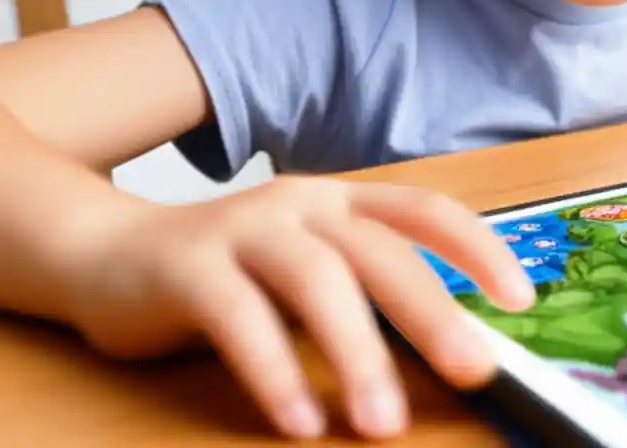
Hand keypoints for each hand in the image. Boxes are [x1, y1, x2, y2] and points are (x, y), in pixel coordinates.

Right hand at [64, 177, 534, 439]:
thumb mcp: (307, 271)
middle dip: (432, 312)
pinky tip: (300, 420)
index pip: (425, 210)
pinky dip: (275, 371)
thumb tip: (450, 345)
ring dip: (356, 354)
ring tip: (381, 423)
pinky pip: (239, 318)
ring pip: (317, 281)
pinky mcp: (188, 266)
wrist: (105, 252)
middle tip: (473, 370)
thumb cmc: (228, 271)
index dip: (477, 249)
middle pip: (380, 252)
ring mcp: (243, 229)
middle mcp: (301, 203)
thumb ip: (364, 295)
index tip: (520, 298)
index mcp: (341, 203)